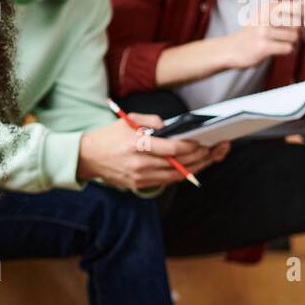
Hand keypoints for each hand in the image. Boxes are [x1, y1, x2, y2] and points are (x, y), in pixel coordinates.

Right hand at [77, 114, 229, 189]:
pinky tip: (193, 167)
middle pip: (180, 164)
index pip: (172, 149)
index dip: (192, 147)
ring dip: (197, 167)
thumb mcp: (127, 119)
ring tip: (211, 158)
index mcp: (137, 145)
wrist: (87, 157)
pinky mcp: (139, 184)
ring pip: (177, 175)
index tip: (204, 142)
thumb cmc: (107, 137)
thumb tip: (169, 126)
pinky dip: (182, 174)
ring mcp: (140, 177)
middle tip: (217, 149)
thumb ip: (151, 120)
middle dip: (203, 157)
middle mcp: (140, 164)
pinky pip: (167, 181)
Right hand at [226, 0, 304, 68]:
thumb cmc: (254, 33)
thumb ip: (288, 9)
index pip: (298, 6)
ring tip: (278, 43)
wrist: (231, 49)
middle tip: (292, 36)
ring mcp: (263, 31)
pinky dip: (285, 51)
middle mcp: (265, 16)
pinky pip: (287, 48)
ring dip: (291, 43)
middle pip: (298, 23)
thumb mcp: (268, 16)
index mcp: (268, 6)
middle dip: (299, 32)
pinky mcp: (262, 46)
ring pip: (294, 37)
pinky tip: (275, 50)